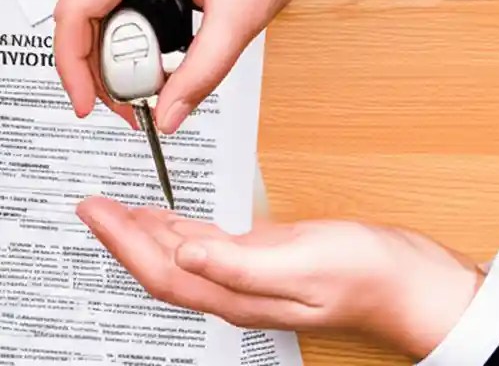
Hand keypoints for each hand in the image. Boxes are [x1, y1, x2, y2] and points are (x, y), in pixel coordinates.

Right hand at [54, 0, 367, 132]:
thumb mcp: (238, 17)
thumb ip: (199, 74)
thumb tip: (168, 113)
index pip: (75, 12)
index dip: (72, 65)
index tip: (88, 104)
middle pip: (86, 13)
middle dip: (101, 65)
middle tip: (129, 103)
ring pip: (108, 6)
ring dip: (122, 48)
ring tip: (147, 84)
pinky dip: (138, 28)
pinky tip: (159, 52)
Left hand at [78, 197, 483, 359]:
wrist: (409, 283)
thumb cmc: (366, 276)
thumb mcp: (301, 263)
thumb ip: (239, 261)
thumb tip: (185, 253)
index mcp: (235, 293)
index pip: (160, 271)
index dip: (120, 244)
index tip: (92, 212)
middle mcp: (233, 288)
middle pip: (158, 266)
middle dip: (119, 237)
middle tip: (89, 205)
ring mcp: (246, 273)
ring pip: (177, 255)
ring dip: (141, 232)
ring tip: (113, 208)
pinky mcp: (262, 255)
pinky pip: (203, 243)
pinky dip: (175, 227)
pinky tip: (165, 216)